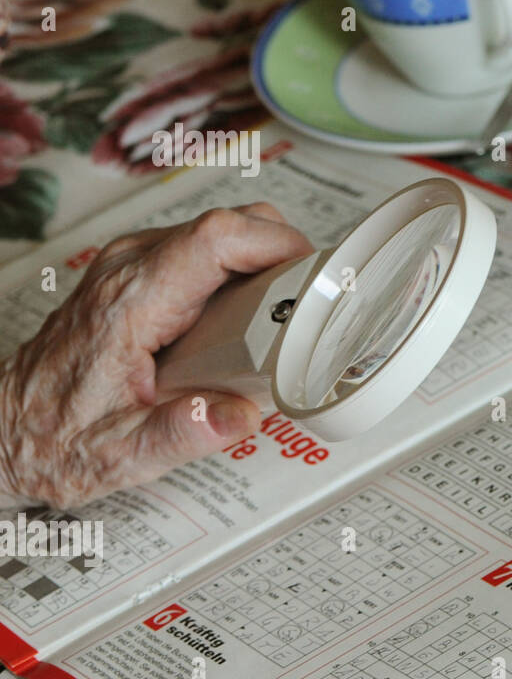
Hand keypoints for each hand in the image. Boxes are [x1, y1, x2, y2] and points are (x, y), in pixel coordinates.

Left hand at [0, 203, 313, 509]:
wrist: (7, 426)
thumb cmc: (57, 436)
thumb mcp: (121, 454)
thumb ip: (182, 434)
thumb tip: (237, 416)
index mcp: (132, 302)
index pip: (218, 238)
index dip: (278, 245)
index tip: (314, 277)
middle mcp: (132, 268)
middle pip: (233, 224)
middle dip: (284, 258)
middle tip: (303, 312)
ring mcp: (137, 263)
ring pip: (226, 233)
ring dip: (266, 268)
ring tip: (276, 327)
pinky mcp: (144, 271)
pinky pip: (211, 251)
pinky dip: (244, 275)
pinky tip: (247, 324)